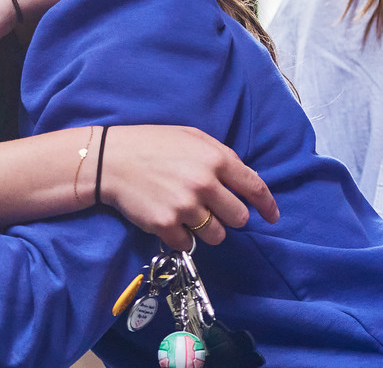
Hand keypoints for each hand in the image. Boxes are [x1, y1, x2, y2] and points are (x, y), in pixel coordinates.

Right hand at [101, 125, 277, 249]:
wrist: (110, 160)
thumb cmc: (152, 144)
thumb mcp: (192, 137)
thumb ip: (222, 157)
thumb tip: (247, 182)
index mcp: (215, 158)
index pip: (255, 187)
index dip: (267, 206)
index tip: (272, 217)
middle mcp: (204, 183)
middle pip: (239, 217)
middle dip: (229, 216)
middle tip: (210, 208)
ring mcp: (185, 206)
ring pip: (217, 235)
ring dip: (207, 229)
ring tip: (186, 213)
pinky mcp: (166, 225)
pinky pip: (189, 244)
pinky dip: (181, 237)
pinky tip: (168, 219)